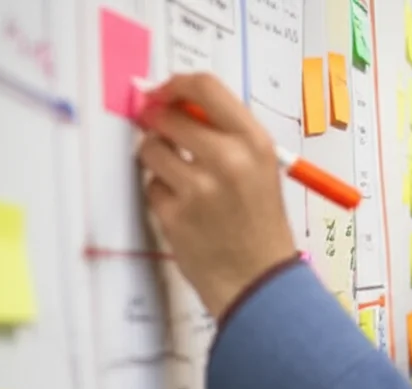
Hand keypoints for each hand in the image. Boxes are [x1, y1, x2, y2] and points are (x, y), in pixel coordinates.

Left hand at [136, 73, 296, 317]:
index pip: (205, 87)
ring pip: (150, 149)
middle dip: (157, 122)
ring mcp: (198, 188)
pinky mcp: (174, 215)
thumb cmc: (261, 226)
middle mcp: (227, 160)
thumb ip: (226, 136)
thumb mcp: (260, 170)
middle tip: (159, 134)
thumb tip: (176, 105)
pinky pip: (150, 186)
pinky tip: (184, 212)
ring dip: (156, 160)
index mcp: (254, 143)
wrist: (259, 281)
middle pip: (169, 115)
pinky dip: (160, 196)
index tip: (163, 93)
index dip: (176, 84)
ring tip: (178, 181)